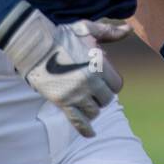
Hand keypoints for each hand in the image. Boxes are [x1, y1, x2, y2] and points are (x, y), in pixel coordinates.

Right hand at [0, 9, 124, 137]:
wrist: (34, 45)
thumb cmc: (61, 35)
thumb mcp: (86, 29)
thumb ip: (109, 32)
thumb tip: (128, 29)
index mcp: (99, 63)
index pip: (117, 84)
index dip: (111, 83)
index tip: (103, 79)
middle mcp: (91, 80)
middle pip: (107, 99)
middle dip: (102, 95)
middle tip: (93, 89)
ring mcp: (77, 93)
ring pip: (94, 111)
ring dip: (92, 108)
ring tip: (86, 102)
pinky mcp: (63, 102)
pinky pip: (78, 121)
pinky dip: (85, 129)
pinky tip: (90, 134)